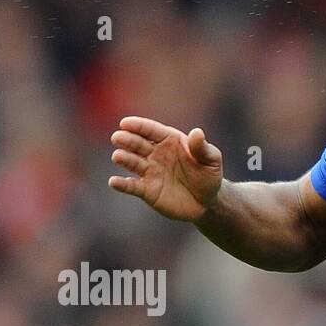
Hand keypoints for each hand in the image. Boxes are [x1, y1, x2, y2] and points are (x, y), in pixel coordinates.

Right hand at [108, 118, 223, 220]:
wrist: (207, 202)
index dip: (138, 126)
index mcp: (169, 140)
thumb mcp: (211, 160)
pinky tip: (114, 182)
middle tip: (118, 138)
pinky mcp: (147, 190)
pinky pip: (132, 186)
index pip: (151, 130)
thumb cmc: (208, 176)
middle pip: (138, 144)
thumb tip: (197, 132)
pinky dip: (122, 184)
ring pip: (133, 163)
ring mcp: (149, 171)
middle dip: (127, 140)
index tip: (125, 123)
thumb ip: (202, 148)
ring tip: (118, 157)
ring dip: (124, 159)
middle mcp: (155, 154)